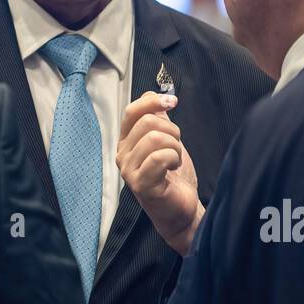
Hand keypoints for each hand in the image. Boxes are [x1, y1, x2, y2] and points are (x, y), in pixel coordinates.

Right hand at [116, 92, 202, 254]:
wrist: (182, 208)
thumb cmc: (173, 177)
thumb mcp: (166, 141)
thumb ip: (157, 119)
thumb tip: (153, 95)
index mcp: (126, 142)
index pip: (132, 111)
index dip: (153, 101)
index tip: (173, 103)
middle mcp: (122, 155)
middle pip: (148, 122)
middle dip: (172, 131)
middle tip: (177, 147)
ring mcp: (129, 171)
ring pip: (155, 138)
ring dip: (175, 147)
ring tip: (175, 159)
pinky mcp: (140, 184)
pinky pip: (159, 157)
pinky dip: (174, 158)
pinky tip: (174, 168)